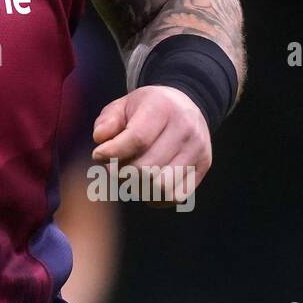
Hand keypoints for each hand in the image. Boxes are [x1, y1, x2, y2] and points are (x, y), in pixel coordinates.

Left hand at [91, 85, 211, 203]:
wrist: (185, 104)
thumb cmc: (147, 109)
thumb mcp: (123, 105)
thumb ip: (107, 121)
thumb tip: (99, 139)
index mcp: (163, 108)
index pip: (138, 138)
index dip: (113, 152)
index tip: (98, 155)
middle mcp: (185, 128)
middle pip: (147, 168)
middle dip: (122, 173)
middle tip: (113, 168)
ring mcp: (198, 148)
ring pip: (161, 186)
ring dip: (138, 188)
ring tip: (129, 178)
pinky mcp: (203, 165)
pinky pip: (176, 196)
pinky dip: (155, 198)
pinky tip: (145, 186)